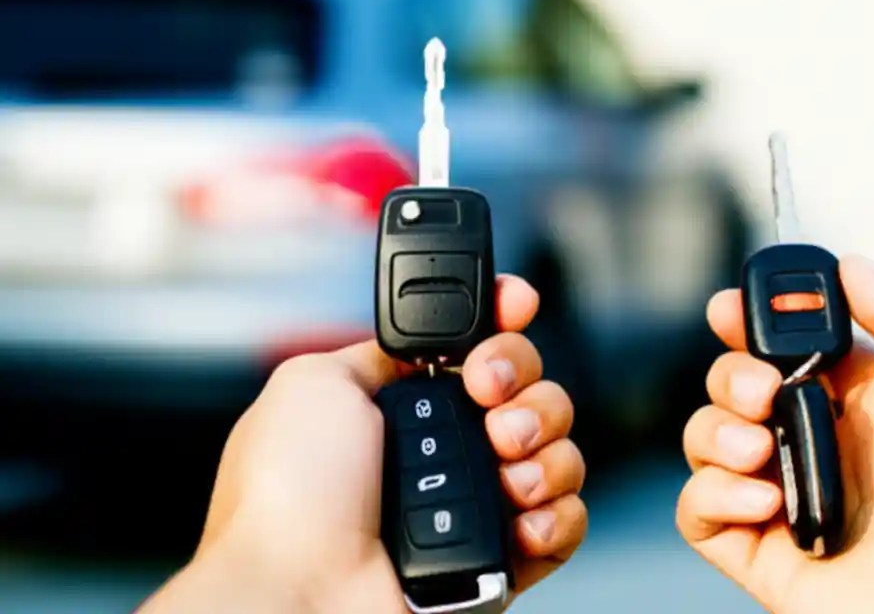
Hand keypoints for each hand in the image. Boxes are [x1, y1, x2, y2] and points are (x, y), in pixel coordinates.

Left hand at [141, 275, 585, 612]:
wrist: (301, 585)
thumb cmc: (287, 494)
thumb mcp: (313, 381)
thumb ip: (379, 349)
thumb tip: (425, 340)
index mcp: (405, 408)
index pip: (481, 347)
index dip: (506, 320)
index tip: (514, 307)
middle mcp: (447, 454)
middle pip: (530, 390)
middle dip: (524, 382)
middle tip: (487, 397)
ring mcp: (478, 506)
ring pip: (557, 450)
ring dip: (542, 447)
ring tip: (501, 464)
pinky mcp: (505, 560)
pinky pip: (566, 521)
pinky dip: (555, 512)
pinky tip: (519, 514)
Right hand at [677, 255, 873, 612]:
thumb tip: (848, 267)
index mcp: (865, 400)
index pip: (784, 349)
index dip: (748, 325)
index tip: (728, 310)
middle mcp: (825, 448)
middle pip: (736, 391)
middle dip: (731, 376)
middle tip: (764, 390)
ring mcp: (795, 503)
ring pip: (709, 448)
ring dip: (714, 432)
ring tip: (759, 446)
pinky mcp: (771, 558)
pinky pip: (700, 517)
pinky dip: (710, 497)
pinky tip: (761, 499)